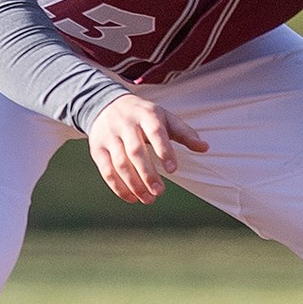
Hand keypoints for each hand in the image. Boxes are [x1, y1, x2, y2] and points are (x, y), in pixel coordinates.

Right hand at [88, 94, 208, 203]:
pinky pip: (106, 170)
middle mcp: (125, 124)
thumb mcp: (164, 117)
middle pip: (135, 151)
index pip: (155, 133)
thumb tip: (205, 148)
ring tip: (148, 199)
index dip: (164, 151)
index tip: (173, 170)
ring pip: (120, 163)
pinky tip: (132, 198)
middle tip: (160, 192)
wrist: (106, 104)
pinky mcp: (97, 149)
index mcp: (146, 115)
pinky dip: (118, 187)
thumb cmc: (143, 115)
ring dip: (134, 184)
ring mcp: (109, 136)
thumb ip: (184, 133)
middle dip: (148, 174)